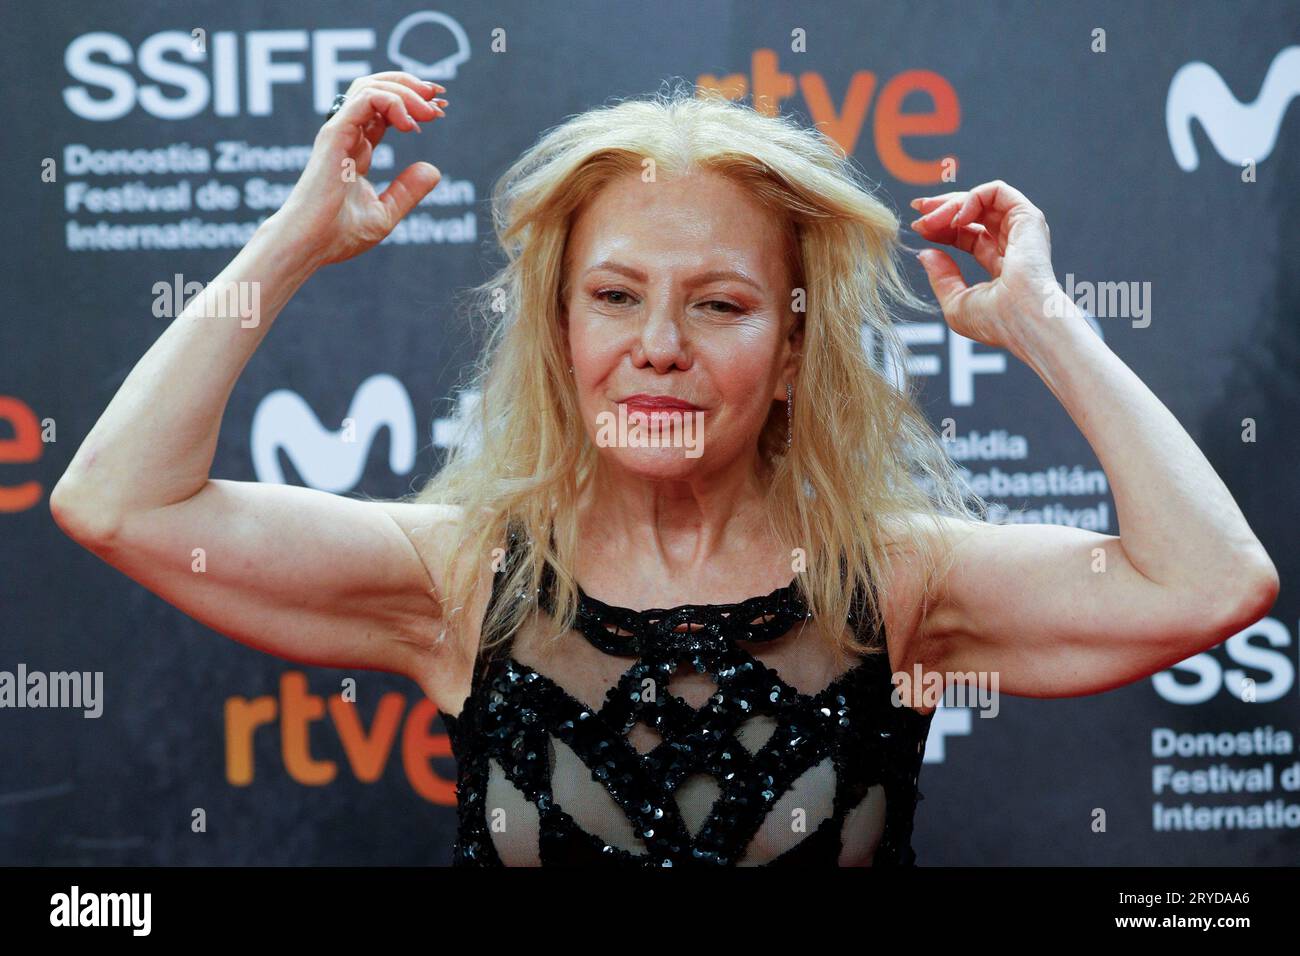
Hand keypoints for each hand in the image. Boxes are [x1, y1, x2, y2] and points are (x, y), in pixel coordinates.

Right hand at [271, 71, 448, 267]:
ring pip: (370, 87)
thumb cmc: (338, 235)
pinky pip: (365, 99)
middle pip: (376, 89)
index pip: (383, 110)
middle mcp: (347, 136)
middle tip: (440, 99)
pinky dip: (392, 102)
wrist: (310, 244)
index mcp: (357, 150)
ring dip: (405, 90)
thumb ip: (407, 190)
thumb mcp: (385, 213)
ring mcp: (339, 132)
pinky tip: (409, 124)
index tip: (439, 111)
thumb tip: (433, 170)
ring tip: (430, 109)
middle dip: (411, 86)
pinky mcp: (335, 134)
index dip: (412, 104)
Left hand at [908, 180, 1061, 352]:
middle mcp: (1012, 244)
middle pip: (973, 214)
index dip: (940, 228)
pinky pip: (996, 191)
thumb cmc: (996, 322)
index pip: (967, 235)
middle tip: (917, 210)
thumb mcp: (956, 302)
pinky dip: (971, 198)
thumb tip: (925, 253)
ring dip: (950, 205)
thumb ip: (941, 277)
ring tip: (930, 220)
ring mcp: (1021, 230)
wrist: (1023, 321)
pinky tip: (955, 219)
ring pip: (981, 200)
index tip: (917, 228)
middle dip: (941, 208)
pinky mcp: (1027, 217)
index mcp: (1000, 264)